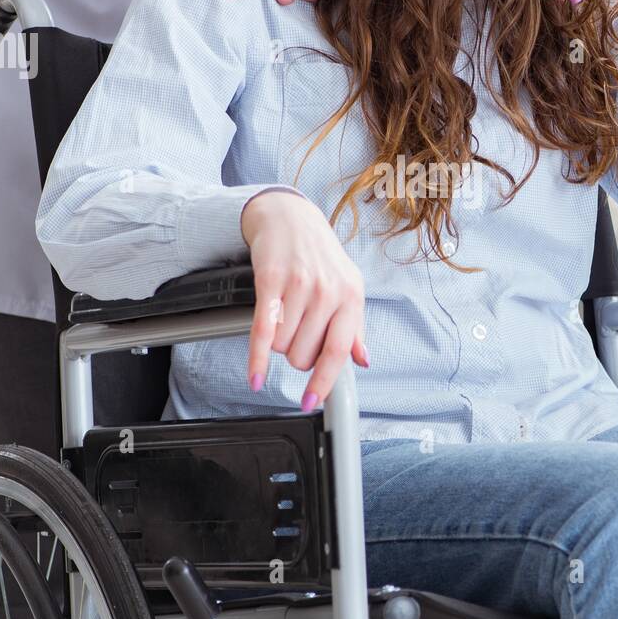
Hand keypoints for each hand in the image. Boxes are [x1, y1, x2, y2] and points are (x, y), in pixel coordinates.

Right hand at [240, 191, 369, 410]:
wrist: (290, 218)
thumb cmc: (320, 256)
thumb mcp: (348, 287)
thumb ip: (355, 327)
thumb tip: (363, 360)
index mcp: (351, 297)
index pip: (338, 351)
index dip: (323, 382)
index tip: (311, 400)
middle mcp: (327, 291)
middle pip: (304, 354)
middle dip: (296, 355)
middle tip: (297, 336)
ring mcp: (299, 286)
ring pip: (282, 346)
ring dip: (279, 345)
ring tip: (284, 321)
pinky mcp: (270, 281)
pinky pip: (262, 331)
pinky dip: (256, 359)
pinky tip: (255, 376)